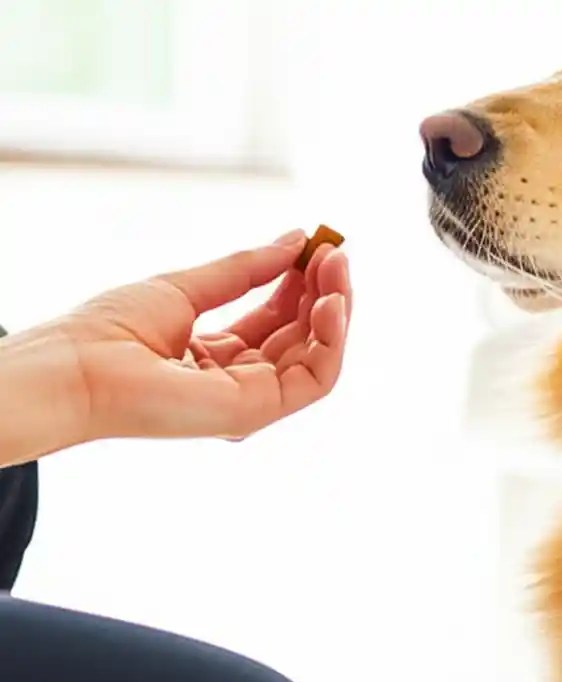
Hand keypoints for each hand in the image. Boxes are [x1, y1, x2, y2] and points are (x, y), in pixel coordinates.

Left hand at [52, 229, 351, 441]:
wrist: (77, 366)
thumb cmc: (111, 332)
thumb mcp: (188, 287)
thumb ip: (245, 269)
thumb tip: (296, 241)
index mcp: (215, 357)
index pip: (275, 319)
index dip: (299, 282)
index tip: (317, 247)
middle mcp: (237, 383)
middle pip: (300, 336)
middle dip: (323, 291)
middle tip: (334, 251)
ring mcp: (250, 400)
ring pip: (317, 356)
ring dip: (336, 309)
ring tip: (336, 266)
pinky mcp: (258, 411)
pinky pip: (317, 377)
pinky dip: (333, 339)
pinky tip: (331, 301)